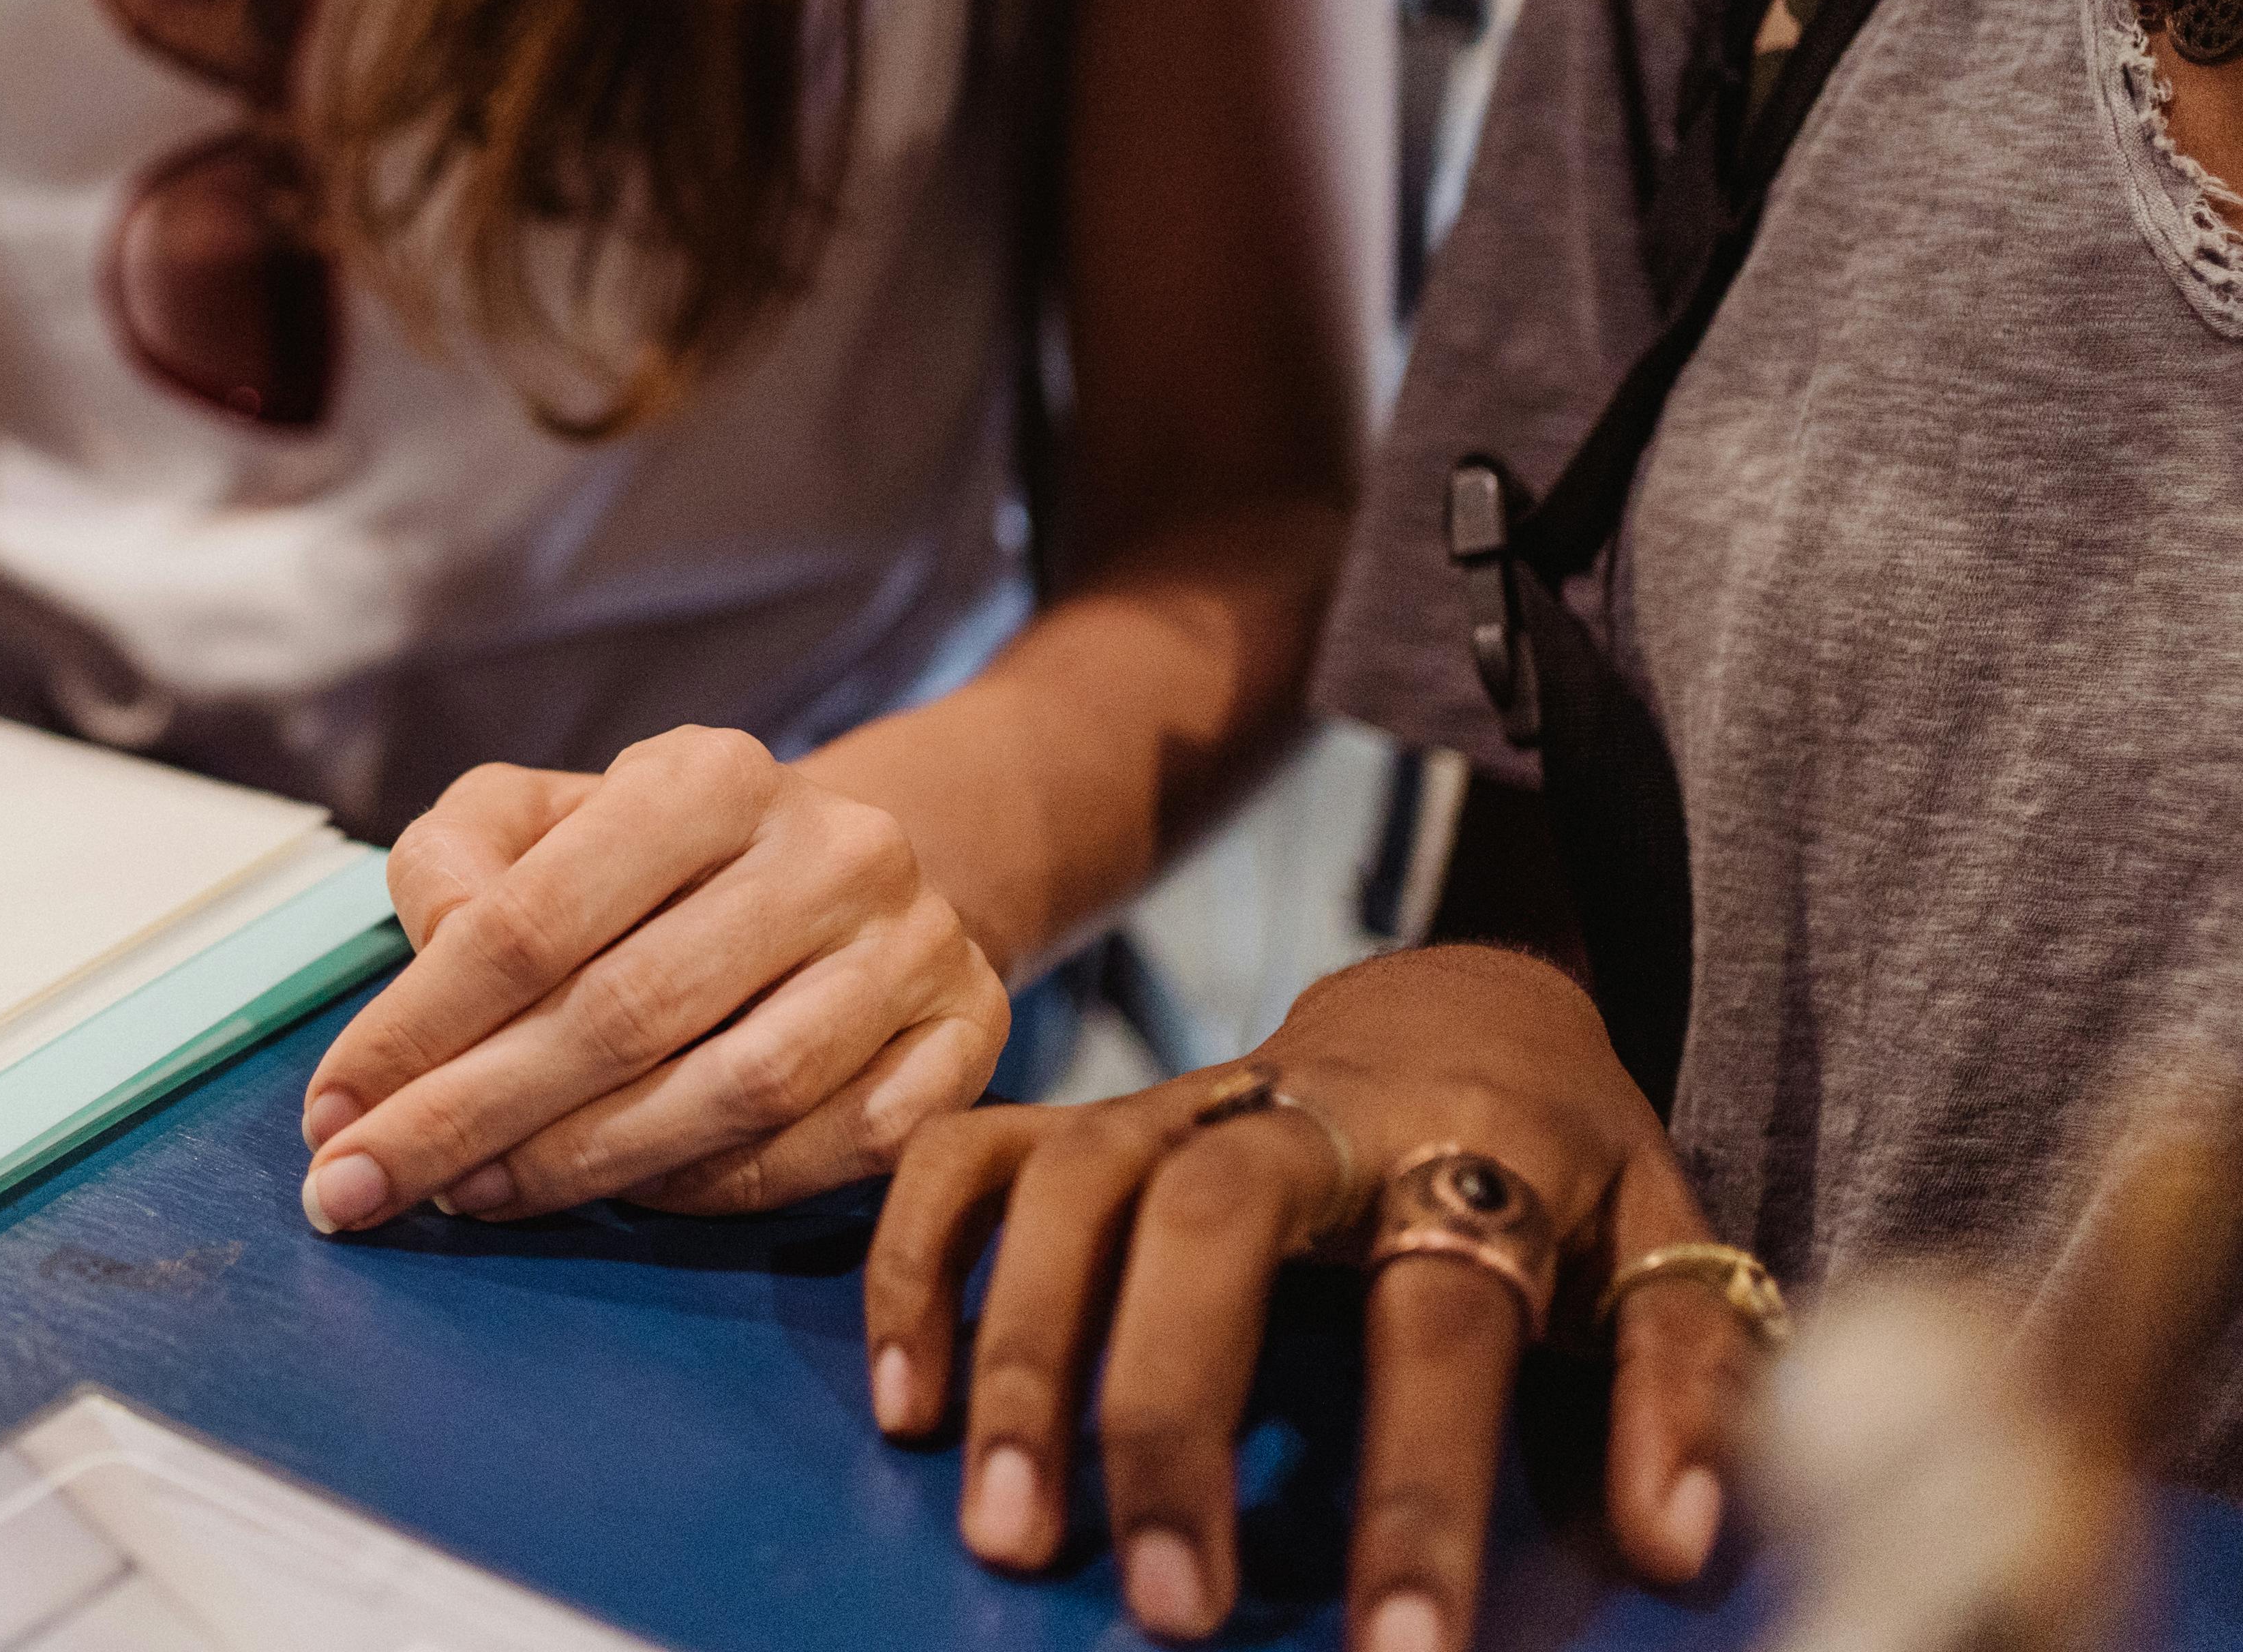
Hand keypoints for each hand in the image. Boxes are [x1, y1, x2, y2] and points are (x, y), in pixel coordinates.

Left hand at [293, 727, 1009, 1231]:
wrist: (848, 875)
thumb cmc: (652, 861)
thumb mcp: (538, 816)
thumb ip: (456, 859)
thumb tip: (435, 947)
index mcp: (707, 774)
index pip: (532, 920)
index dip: (417, 1031)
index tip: (329, 1115)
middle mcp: (829, 848)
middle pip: (623, 1017)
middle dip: (471, 1117)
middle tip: (365, 1189)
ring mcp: (913, 946)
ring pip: (736, 1094)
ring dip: (586, 1167)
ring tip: (474, 1198)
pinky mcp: (970, 1037)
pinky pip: (837, 1151)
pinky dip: (722, 1190)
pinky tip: (630, 1201)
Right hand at [862, 946, 1761, 1651]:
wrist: (1464, 1002)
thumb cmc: (1565, 1162)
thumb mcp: (1666, 1244)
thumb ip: (1683, 1382)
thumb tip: (1679, 1543)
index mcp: (1467, 1148)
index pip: (1440, 1319)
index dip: (1422, 1485)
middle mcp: (1303, 1110)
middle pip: (1209, 1224)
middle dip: (1170, 1414)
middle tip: (1167, 1608)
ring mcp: (1175, 1101)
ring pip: (1070, 1191)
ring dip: (1026, 1360)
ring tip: (1009, 1533)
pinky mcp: (1088, 1109)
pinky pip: (969, 1156)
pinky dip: (917, 1263)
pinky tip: (909, 1402)